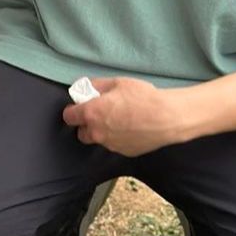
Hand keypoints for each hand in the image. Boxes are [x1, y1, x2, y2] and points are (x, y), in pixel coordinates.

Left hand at [62, 77, 184, 156]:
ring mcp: (110, 145)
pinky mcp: (124, 152)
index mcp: (91, 113)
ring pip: (99, 140)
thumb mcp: (117, 83)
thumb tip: (87, 87)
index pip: (69, 117)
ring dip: (102, 132)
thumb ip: (97, 86)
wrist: (167, 117)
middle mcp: (97, 132)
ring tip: (119, 120)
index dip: (73, 110)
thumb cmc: (142, 97)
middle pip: (81, 133)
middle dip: (86, 124)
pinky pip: (114, 145)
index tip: (80, 106)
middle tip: (99, 114)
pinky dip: (117, 138)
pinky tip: (130, 128)